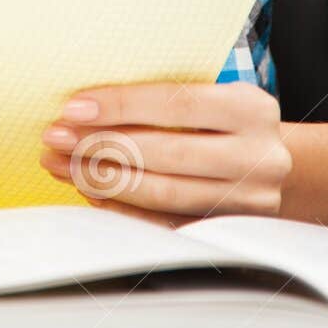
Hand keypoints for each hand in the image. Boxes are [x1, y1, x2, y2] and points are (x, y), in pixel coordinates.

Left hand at [40, 81, 291, 226]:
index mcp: (251, 108)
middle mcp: (258, 156)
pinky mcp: (228, 232)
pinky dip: (123, 209)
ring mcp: (248, 201)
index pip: (176, 103)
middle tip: (55, 139)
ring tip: (63, 165)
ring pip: (164, 193)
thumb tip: (84, 104)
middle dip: (102, 145)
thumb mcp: (212, 95)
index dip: (121, 105)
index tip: (72, 108)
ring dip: (104, 179)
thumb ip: (164, 97)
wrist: (272, 165)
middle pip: (168, 152)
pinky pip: (165, 224)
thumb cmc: (223, 122)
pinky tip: (92, 193)